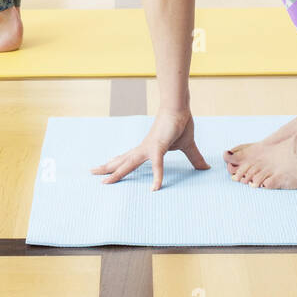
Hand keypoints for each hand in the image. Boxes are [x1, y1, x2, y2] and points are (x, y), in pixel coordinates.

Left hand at [92, 109, 209, 191]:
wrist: (180, 107)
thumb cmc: (180, 124)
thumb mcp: (187, 147)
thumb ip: (194, 158)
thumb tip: (205, 167)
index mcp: (147, 148)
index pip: (129, 158)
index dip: (118, 163)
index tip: (108, 169)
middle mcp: (144, 148)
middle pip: (122, 160)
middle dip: (107, 168)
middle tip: (92, 173)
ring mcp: (149, 148)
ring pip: (129, 163)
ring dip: (116, 172)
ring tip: (102, 181)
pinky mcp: (159, 147)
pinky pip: (157, 165)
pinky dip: (156, 176)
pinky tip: (155, 189)